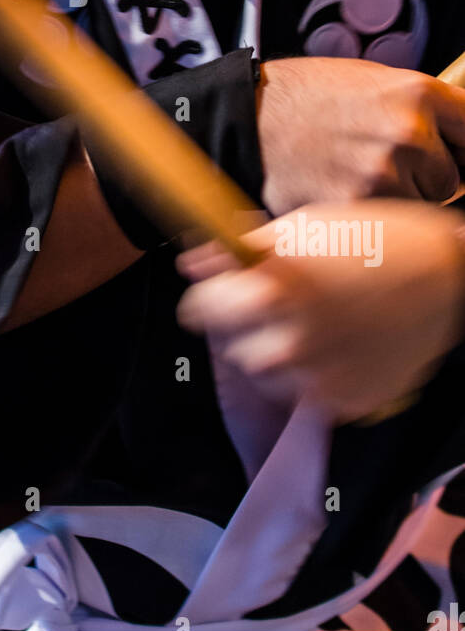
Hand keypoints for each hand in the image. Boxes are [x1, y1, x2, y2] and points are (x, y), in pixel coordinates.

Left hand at [177, 200, 464, 423]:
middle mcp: (292, 344)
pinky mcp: (352, 401)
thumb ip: (240, 250)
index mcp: (271, 295)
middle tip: (276, 308)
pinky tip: (341, 345)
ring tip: (312, 326)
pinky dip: (319, 375)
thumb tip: (192, 261)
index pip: (200, 311)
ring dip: (280, 355)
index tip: (216, 294)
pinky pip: (313, 395)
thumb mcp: (303, 229)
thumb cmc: (373, 238)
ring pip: (271, 378)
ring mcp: (323, 379)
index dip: (207, 298)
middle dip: (246, 328)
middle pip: (234, 349)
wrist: (447, 272)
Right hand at [257, 57, 464, 214]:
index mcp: (417, 93)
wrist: (247, 118)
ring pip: (419, 207)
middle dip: (425, 178)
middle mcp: (408, 133)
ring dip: (396, 201)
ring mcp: (384, 174)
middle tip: (382, 162)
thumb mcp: (371, 82)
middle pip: (452, 178)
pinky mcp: (359, 208)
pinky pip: (385, 226)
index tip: (459, 157)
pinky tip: (339, 189)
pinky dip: (368, 217)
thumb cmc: (303, 99)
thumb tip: (456, 138)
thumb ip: (421, 110)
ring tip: (353, 174)